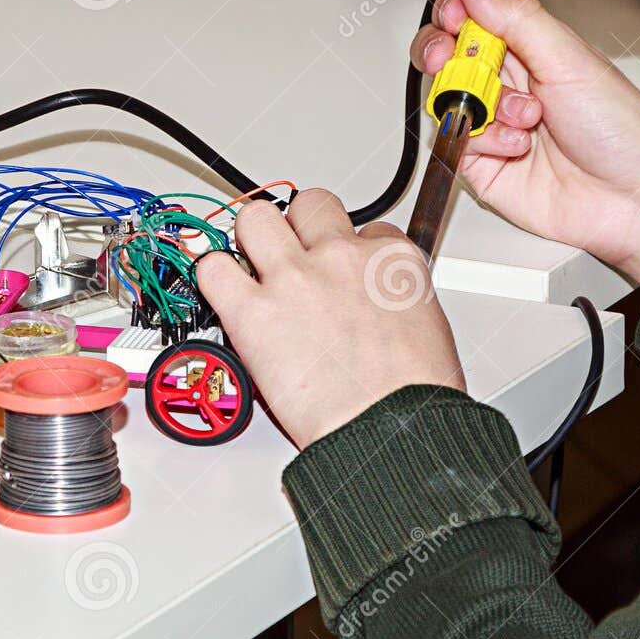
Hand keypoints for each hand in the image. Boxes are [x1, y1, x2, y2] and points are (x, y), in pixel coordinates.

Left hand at [196, 190, 464, 450]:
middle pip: (310, 205)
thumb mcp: (428, 330)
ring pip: (256, 218)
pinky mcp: (252, 312)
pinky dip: (211, 277)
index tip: (342, 275)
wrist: (391, 433)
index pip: (367, 230)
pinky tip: (222, 294)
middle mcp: (341, 257)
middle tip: (295, 259)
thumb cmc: (414, 399)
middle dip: (300, 227)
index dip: (351, 252)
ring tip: (253, 268)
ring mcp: (294, 279)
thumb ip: (393, 304)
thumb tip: (375, 312)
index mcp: (391, 261)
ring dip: (252, 240)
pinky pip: (212, 268)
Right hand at [412, 0, 639, 313]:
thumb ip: (515, 16)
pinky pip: (455, 144)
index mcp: (531, 49)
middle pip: (448, 55)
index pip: (473, 16)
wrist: (633, 198)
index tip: (455, 13)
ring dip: (482, 103)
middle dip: (444, 52)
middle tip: (453, 55)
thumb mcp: (568, 59)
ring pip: (448, 99)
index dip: (456, 11)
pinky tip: (519, 147)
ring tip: (525, 116)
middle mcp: (509, 84)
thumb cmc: (622, 130)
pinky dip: (485, 141)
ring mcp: (494, 125)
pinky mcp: (483, 166)